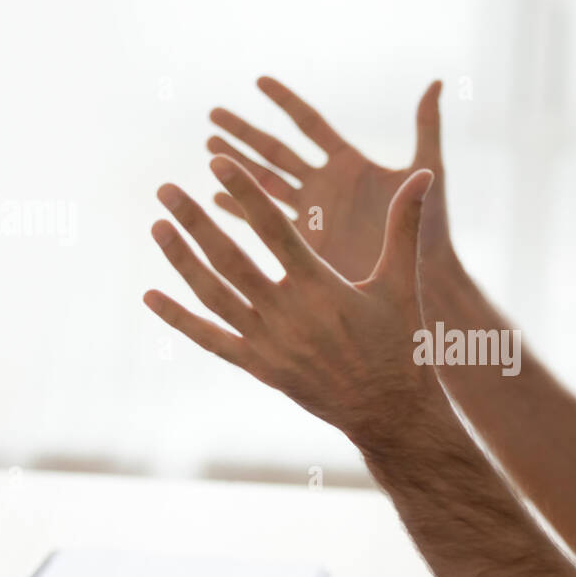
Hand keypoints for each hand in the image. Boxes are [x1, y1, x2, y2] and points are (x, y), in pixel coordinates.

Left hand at [143, 156, 447, 450]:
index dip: (245, 195)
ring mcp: (269, 344)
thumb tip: (424, 175)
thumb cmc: (400, 344)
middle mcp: (289, 314)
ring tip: (158, 227)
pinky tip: (151, 296)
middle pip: (229, 260)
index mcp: (322, 287)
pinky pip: (210, 340)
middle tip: (165, 188)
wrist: (391, 413)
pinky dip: (179, 319)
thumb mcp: (402, 283)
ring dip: (181, 260)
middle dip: (194, 221)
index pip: (274, 231)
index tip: (218, 163)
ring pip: (213, 295)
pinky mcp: (259, 368)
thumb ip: (404, 225)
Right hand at [206, 77, 453, 283]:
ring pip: (265, 183)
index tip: (258, 81)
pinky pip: (267, 222)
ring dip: (237, 166)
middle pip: (277, 151)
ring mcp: (314, 214)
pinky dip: (241, 211)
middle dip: (245, 133)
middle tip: (212, 115)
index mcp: (350, 164)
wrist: (425, 280)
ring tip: (209, 147)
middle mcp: (327, 185)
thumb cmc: (433, 230)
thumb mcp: (429, 172)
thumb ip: (427, 127)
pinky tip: (216, 199)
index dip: (285, 102)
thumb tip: (438, 83)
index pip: (310, 124)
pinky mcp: (306, 245)